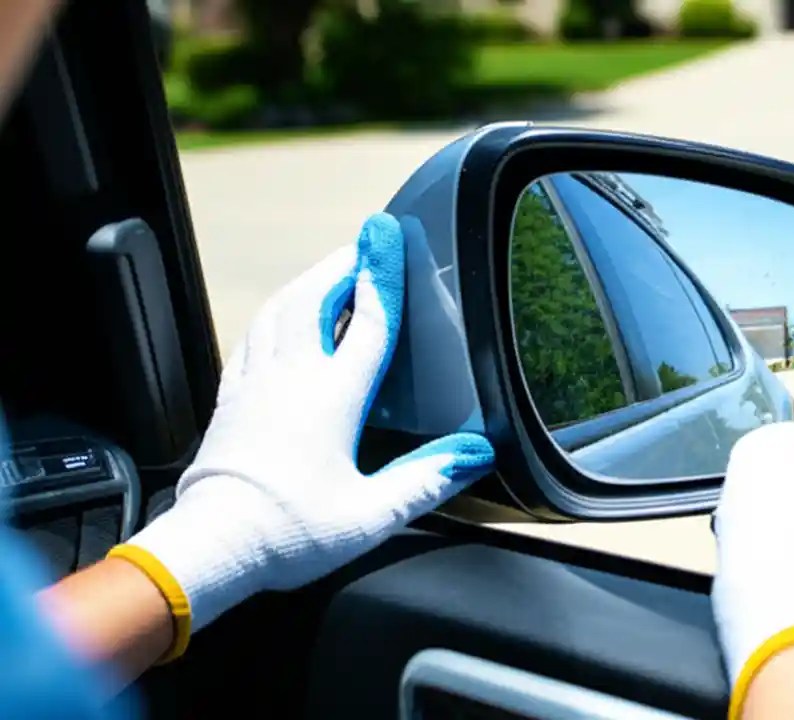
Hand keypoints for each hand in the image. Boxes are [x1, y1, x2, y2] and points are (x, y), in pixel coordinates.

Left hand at [117, 213, 493, 641]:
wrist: (211, 547)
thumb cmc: (288, 532)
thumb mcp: (371, 514)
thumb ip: (426, 479)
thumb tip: (476, 453)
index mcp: (333, 396)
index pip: (368, 320)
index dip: (383, 273)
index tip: (389, 234)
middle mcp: (292, 377)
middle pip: (317, 297)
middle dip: (343, 264)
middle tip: (365, 245)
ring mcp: (255, 384)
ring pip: (279, 309)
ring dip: (308, 281)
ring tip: (329, 271)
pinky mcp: (231, 399)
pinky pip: (251, 337)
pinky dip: (274, 314)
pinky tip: (278, 319)